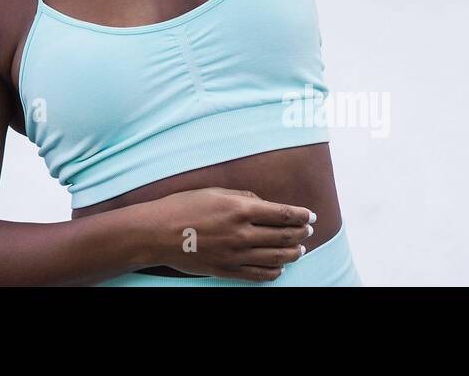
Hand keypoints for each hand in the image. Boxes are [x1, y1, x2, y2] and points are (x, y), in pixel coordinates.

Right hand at [139, 187, 314, 281]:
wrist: (157, 233)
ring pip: (276, 257)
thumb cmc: (183, 206)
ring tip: (299, 249)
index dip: (301, 215)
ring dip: (293, 253)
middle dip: (301, 233)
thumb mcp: (214, 192)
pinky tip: (279, 267)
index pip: (283, 214)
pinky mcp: (227, 270)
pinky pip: (258, 275)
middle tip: (308, 231)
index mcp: (240, 209)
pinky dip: (274, 271)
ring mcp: (235, 255)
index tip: (310, 216)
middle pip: (284, 236)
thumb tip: (264, 205)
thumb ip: (243, 197)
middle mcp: (242, 233)